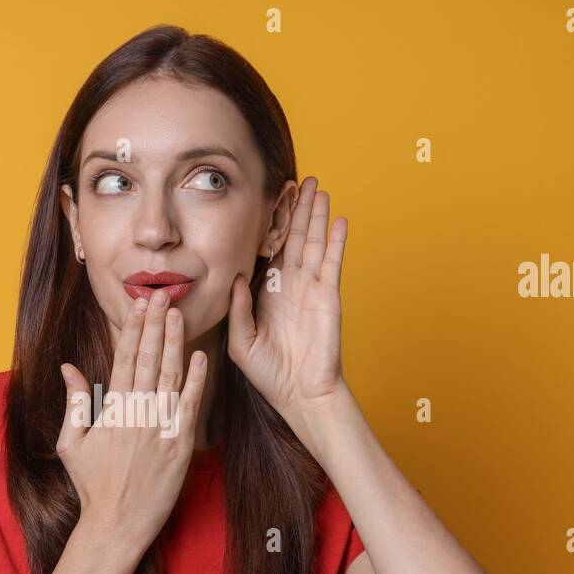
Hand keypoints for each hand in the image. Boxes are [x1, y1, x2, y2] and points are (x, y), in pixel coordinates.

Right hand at [57, 292, 207, 552]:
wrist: (117, 524)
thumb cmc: (91, 486)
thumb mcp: (71, 443)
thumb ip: (74, 403)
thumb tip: (68, 367)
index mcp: (112, 410)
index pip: (124, 358)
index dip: (132, 328)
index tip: (139, 304)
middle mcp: (137, 413)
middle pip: (148, 359)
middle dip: (156, 325)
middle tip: (162, 295)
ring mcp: (161, 428)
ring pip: (171, 375)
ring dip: (176, 343)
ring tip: (179, 315)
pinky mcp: (181, 444)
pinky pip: (191, 405)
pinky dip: (196, 380)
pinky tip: (201, 357)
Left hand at [227, 175, 349, 426]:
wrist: (299, 394)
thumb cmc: (268, 374)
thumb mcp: (240, 342)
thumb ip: (236, 310)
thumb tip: (235, 278)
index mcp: (265, 294)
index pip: (267, 250)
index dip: (269, 225)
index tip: (269, 198)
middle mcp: (289, 285)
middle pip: (292, 237)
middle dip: (296, 209)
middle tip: (299, 179)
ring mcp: (311, 288)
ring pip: (313, 243)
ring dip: (316, 215)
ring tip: (318, 187)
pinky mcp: (329, 296)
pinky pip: (332, 262)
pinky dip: (336, 240)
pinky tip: (338, 219)